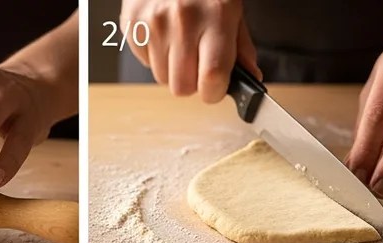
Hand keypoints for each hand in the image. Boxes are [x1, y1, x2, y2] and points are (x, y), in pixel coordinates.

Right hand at [121, 0, 260, 102]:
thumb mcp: (234, 10)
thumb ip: (242, 48)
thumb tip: (250, 80)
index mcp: (216, 16)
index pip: (212, 77)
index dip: (214, 92)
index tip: (216, 89)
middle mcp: (183, 18)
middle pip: (182, 87)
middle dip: (192, 83)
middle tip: (198, 64)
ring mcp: (153, 21)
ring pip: (161, 78)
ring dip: (173, 69)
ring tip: (180, 43)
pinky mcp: (132, 22)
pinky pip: (144, 62)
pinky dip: (155, 55)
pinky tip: (165, 34)